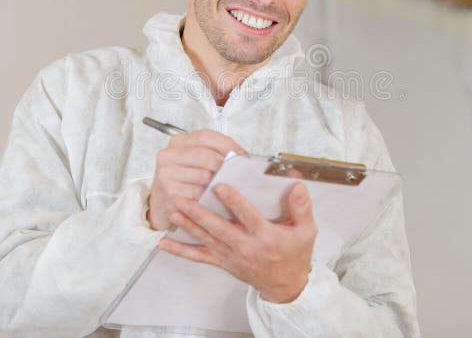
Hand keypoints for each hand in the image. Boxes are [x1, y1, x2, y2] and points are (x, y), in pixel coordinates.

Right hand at [147, 130, 244, 230]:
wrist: (161, 206)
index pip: (205, 136)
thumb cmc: (182, 183)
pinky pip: (199, 193)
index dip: (227, 144)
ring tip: (222, 188)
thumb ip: (212, 153)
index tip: (241, 154)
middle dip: (225, 166)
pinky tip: (210, 199)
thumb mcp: (193, 162)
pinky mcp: (169, 193)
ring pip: (205, 176)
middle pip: (207, 156)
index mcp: (177, 142)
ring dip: (218, 184)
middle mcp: (168, 156)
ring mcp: (166, 175)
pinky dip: (208, 197)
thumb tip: (240, 155)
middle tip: (236, 174)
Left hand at [159, 182, 316, 303]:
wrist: (286, 285)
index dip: (234, 202)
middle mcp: (246, 247)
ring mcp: (232, 256)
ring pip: (207, 240)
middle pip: (220, 229)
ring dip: (189, 226)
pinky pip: (199, 257)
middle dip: (200, 214)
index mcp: (266, 237)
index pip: (248, 216)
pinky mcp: (223, 263)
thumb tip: (298, 185)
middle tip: (185, 200)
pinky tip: (164, 244)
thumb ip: (302, 207)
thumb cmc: (295, 255)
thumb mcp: (306, 231)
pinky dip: (181, 251)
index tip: (221, 187)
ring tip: (175, 210)